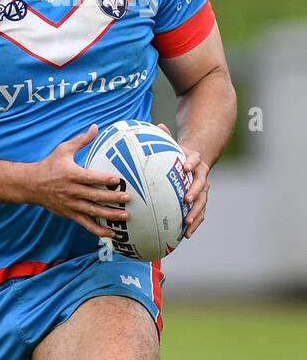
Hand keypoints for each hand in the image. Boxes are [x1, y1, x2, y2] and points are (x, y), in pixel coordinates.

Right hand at [27, 123, 131, 238]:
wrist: (30, 185)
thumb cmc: (49, 165)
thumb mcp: (63, 150)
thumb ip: (81, 141)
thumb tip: (96, 127)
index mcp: (71, 175)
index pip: (89, 178)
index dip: (103, 179)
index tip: (117, 180)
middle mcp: (71, 191)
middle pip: (94, 196)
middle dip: (112, 198)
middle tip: (128, 199)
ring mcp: (71, 204)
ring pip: (92, 211)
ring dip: (109, 215)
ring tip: (125, 216)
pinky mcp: (70, 214)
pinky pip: (86, 223)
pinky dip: (98, 230)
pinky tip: (112, 234)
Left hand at [155, 123, 208, 237]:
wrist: (196, 159)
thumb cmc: (178, 152)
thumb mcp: (172, 143)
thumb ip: (164, 136)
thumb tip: (156, 124)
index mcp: (193, 161)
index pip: (194, 160)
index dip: (190, 162)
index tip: (184, 166)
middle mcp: (201, 175)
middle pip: (201, 185)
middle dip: (195, 192)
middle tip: (186, 200)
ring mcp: (203, 189)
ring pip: (202, 202)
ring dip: (196, 213)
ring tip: (188, 224)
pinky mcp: (200, 199)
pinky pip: (199, 212)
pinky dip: (195, 223)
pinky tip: (186, 235)